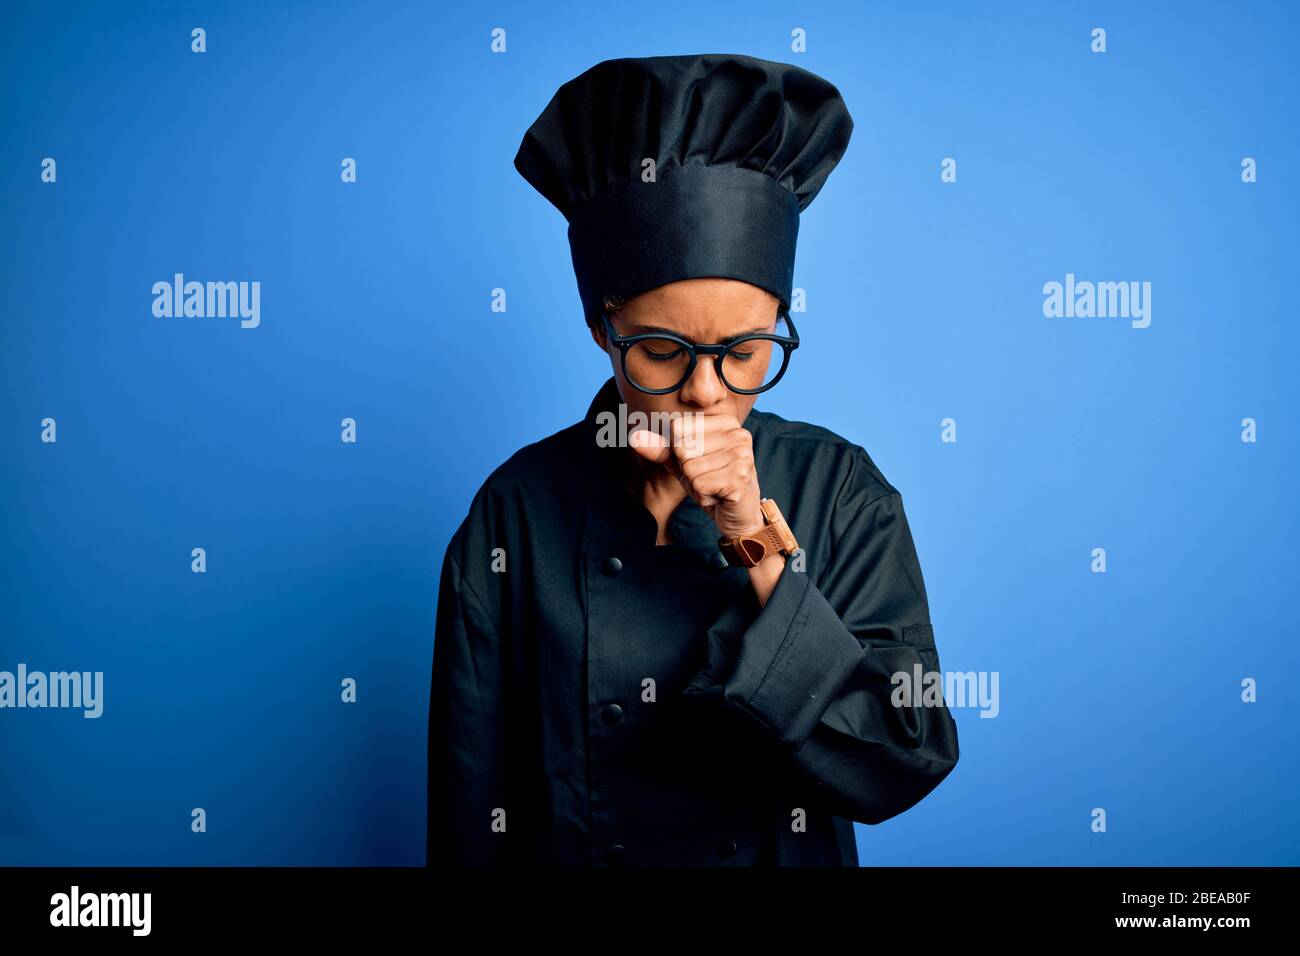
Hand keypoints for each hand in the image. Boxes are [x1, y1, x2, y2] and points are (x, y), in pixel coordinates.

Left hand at [628, 413, 764, 538]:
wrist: (739, 515)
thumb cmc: (712, 482)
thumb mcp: (683, 463)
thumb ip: (661, 448)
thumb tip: (635, 436)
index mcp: (726, 421)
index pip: (678, 427)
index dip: (679, 450)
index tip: (700, 460)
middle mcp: (738, 434)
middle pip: (683, 448)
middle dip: (687, 470)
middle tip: (708, 477)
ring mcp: (742, 455)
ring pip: (690, 468)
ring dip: (696, 485)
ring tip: (714, 486)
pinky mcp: (740, 478)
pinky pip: (699, 485)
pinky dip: (703, 496)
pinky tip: (718, 496)